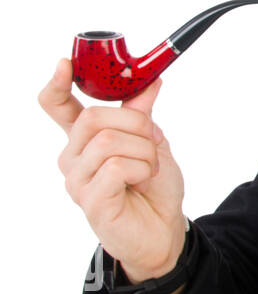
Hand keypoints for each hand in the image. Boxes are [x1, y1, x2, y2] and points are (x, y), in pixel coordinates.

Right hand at [39, 58, 186, 281]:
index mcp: (84, 139)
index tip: (65, 63)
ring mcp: (77, 179)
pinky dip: (141, 169)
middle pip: (94, 117)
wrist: (164, 229)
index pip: (56, 106)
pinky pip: (116, 167)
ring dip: (144, 152)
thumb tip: (150, 80)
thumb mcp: (152, 141)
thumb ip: (142, 113)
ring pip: (109, 141)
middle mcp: (73, 157)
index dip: (58, 84)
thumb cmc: (153, 187)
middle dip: (135, 124)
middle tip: (151, 143)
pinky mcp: (89, 199)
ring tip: (148, 170)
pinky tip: (141, 183)